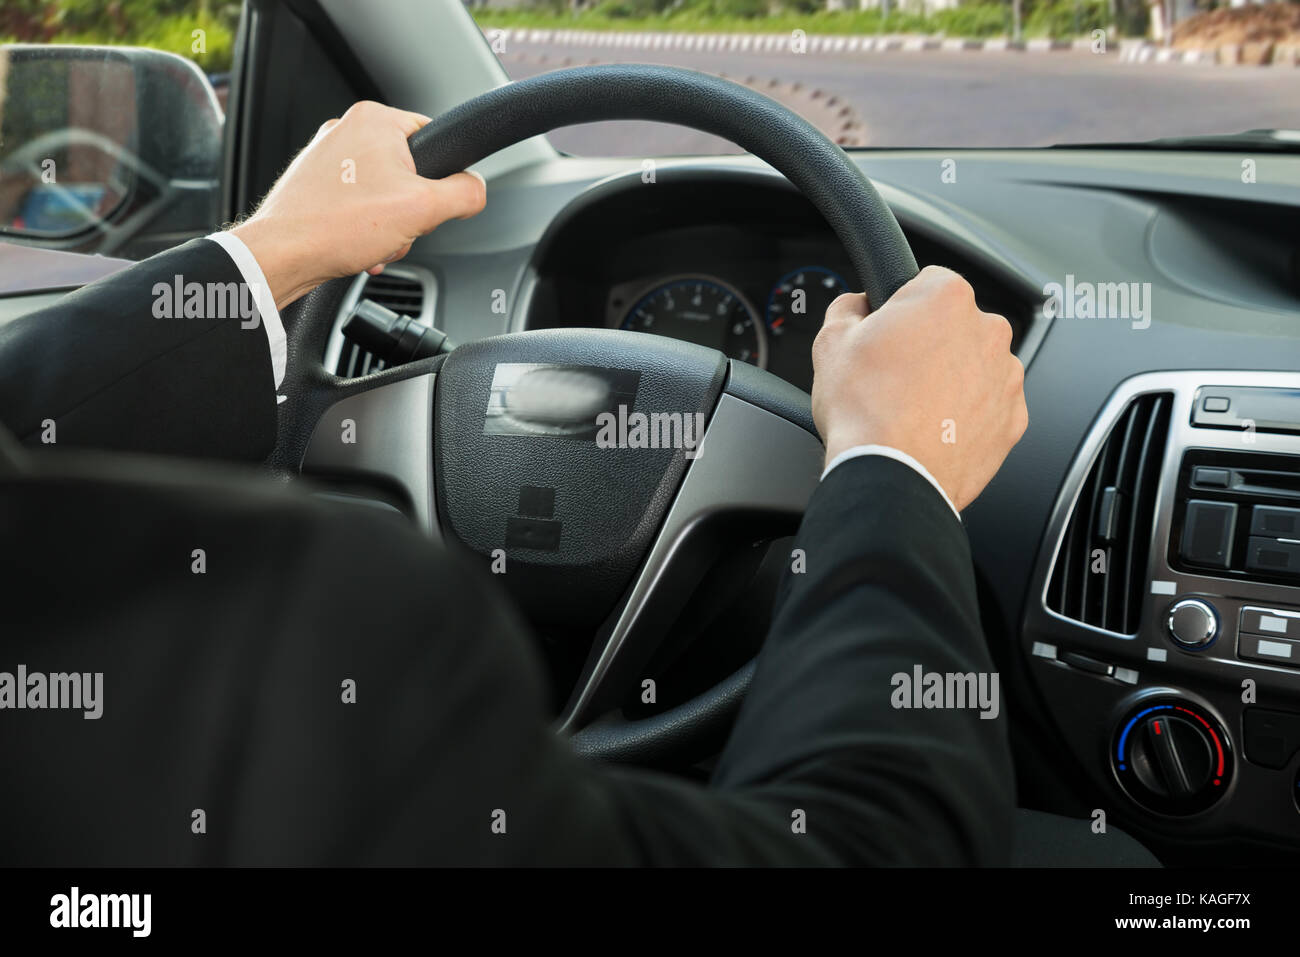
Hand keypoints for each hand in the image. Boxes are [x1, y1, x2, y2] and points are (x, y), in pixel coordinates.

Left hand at [229, 101, 485, 308]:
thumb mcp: (424, 210)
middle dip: (411, 210)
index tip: (431, 204)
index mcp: (376, 119)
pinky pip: (358, 204)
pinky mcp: (314, 183)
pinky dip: (364, 229)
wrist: (282, 255)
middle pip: (411, 172)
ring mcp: (327, 156)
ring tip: (373, 240)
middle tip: (397, 227)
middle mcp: (348, 129)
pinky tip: (358, 246)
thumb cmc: (337, 226)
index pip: (437, 140)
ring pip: (385, 192)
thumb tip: (476, 190)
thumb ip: (465, 194)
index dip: (443, 179)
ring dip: (388, 225)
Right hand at [810, 265, 1026, 512]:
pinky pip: (989, 406)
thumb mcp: (831, 342)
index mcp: (947, 298)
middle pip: (956, 326)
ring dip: (951, 379)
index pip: (926, 283)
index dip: (900, 309)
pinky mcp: (1013, 420)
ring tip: (913, 408)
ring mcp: (1006, 377)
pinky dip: (967, 415)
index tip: (887, 334)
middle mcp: (988, 331)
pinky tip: (934, 429)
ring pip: (975, 366)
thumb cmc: (864, 409)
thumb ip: (848, 307)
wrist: (891, 476)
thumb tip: (856, 304)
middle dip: (930, 344)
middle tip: (895, 375)